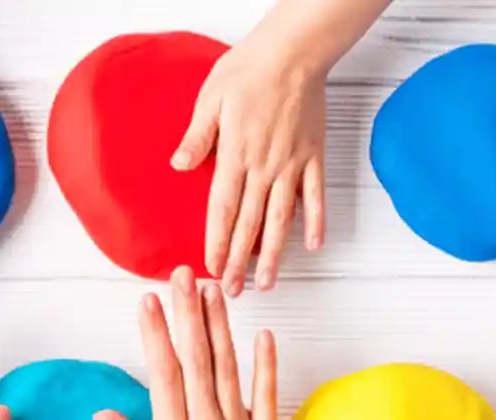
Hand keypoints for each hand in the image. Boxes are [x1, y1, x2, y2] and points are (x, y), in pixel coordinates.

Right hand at [94, 267, 297, 419]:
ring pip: (229, 369)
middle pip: (197, 360)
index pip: (164, 376)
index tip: (147, 302)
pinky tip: (263, 335)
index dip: (155, 335)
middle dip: (187, 313)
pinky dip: (265, 364)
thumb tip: (104, 413)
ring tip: (213, 290)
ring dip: (220, 326)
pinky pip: (266, 395)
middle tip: (181, 275)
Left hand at [172, 3, 329, 295]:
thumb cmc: (250, 69)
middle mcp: (264, 166)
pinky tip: (312, 245)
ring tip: (268, 283)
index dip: (216, 241)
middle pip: (250, 223)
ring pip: (281, 219)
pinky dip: (316, 222)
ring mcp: (292, 164)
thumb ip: (197, 137)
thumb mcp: (210, 99)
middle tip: (234, 291)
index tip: (211, 267)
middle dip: (239, 261)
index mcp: (235, 154)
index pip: (222, 208)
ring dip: (274, 254)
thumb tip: (179, 165)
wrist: (295, 51)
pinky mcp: (314, 156)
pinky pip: (316, 196)